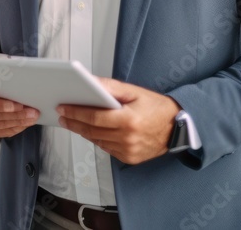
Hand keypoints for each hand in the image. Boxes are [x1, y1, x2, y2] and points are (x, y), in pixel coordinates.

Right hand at [0, 87, 39, 138]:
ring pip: (2, 124)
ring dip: (20, 121)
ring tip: (33, 116)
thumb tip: (12, 66)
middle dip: (17, 114)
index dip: (1, 104)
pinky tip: (26, 123)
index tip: (17, 104)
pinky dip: (17, 128)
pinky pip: (4, 132)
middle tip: (32, 111)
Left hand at [57, 78, 180, 164]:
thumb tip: (89, 81)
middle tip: (62, 115)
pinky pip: (107, 148)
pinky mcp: (130, 158)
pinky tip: (90, 131)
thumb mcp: (134, 91)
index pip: (94, 117)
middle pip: (92, 131)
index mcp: (128, 120)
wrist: (178, 126)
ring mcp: (129, 151)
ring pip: (97, 141)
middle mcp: (128, 139)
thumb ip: (110, 87)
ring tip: (72, 121)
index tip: (63, 107)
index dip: (75, 112)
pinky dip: (97, 139)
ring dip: (83, 131)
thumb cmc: (156, 107)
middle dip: (74, 122)